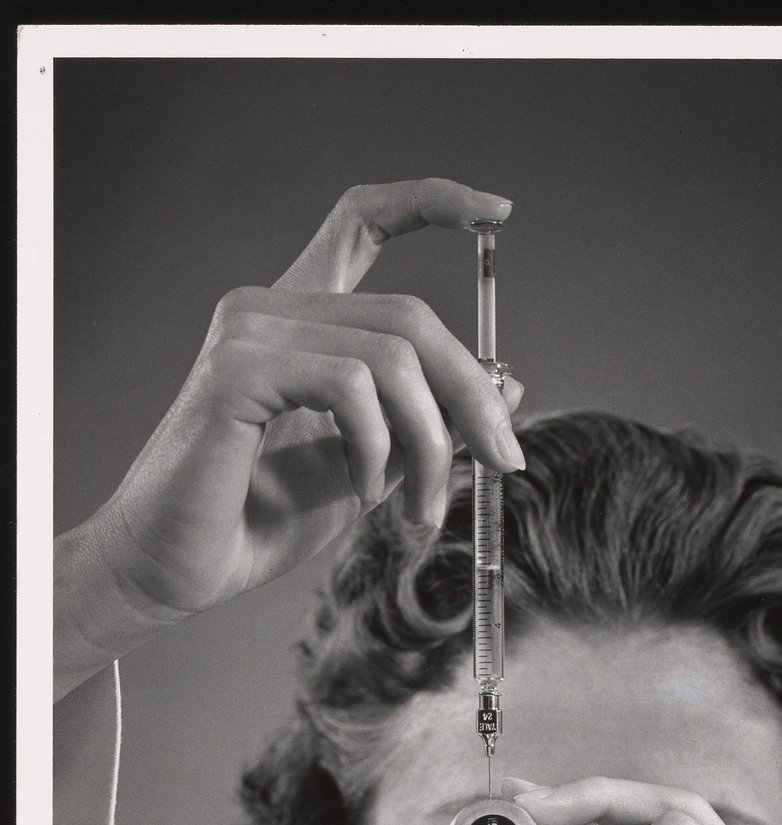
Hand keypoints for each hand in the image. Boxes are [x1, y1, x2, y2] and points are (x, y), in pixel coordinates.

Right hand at [55, 178, 523, 698]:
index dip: (432, 202)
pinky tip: (363, 492)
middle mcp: (270, 309)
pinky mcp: (235, 370)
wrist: (178, 569)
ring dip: (432, 442)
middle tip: (505, 461)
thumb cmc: (260, 519)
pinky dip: (378, 447)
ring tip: (422, 508)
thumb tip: (507, 382)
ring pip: (393, 358)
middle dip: (474, 395)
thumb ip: (427, 421)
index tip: (499, 211)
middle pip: (411, 315)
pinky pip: (350, 387)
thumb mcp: (374, 467)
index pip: (363, 222)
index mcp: (301, 321)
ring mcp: (249, 333)